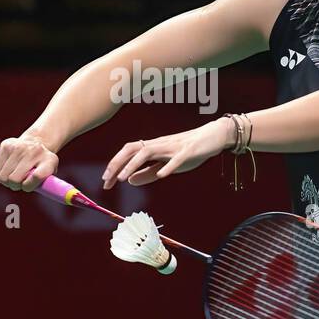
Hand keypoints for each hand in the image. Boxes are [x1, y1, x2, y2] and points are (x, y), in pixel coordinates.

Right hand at [0, 131, 58, 190]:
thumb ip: (50, 186)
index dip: (28, 186)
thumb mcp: (51, 172)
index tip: (26, 187)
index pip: (37, 176)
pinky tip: (4, 173)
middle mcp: (34, 151)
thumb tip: (60, 199)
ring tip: (11, 179)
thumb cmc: (43, 163)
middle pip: (15, 178)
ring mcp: (19, 147)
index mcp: (49, 160)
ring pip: (3, 176)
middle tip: (18, 185)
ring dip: (5, 182)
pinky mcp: (6, 145)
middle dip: (14, 186)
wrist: (36, 141)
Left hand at [102, 119, 231, 188]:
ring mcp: (173, 147)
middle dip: (117, 163)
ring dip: (134, 164)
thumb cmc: (188, 151)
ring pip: (148, 152)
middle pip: (132, 149)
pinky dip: (169, 166)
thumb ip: (148, 173)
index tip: (105, 182)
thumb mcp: (165, 164)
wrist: (213, 136)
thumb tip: (129, 181)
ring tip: (123, 178)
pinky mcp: (188, 151)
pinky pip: (177, 158)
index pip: (128, 154)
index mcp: (153, 148)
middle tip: (107, 180)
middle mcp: (159, 144)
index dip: (114, 166)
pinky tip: (163, 175)